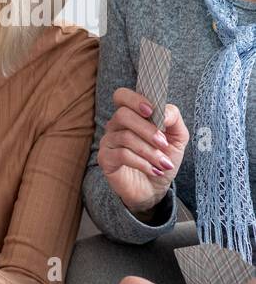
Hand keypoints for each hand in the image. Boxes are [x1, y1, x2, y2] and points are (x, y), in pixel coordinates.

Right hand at [98, 87, 187, 214]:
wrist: (155, 188)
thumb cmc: (163, 159)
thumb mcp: (177, 137)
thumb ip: (174, 118)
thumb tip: (163, 112)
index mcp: (132, 116)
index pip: (121, 96)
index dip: (134, 99)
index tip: (151, 111)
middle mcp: (116, 126)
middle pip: (123, 115)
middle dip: (148, 130)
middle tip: (163, 143)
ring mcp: (108, 142)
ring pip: (125, 137)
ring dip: (149, 151)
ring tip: (163, 163)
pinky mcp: (106, 159)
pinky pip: (121, 155)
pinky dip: (142, 163)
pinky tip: (153, 170)